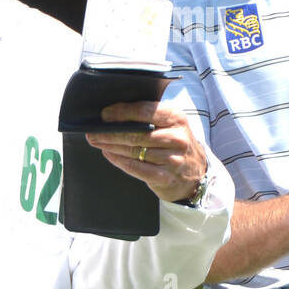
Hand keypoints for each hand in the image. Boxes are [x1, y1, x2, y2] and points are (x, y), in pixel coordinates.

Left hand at [85, 101, 208, 203]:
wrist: (195, 173)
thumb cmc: (175, 143)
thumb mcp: (170, 124)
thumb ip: (149, 116)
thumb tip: (114, 112)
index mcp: (176, 118)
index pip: (144, 111)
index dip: (121, 112)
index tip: (103, 114)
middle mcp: (177, 138)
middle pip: (136, 133)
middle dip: (110, 132)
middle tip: (92, 132)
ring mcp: (172, 159)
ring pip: (133, 150)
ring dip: (110, 146)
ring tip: (97, 141)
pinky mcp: (165, 177)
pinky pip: (136, 168)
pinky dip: (119, 160)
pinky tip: (108, 154)